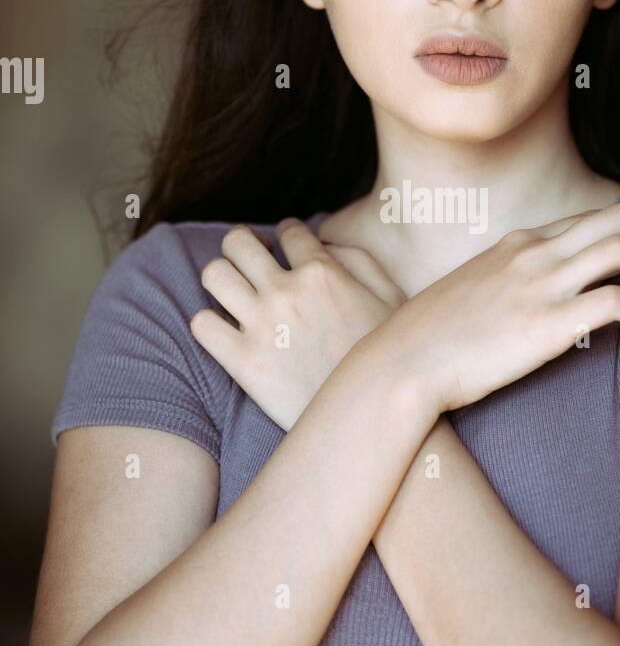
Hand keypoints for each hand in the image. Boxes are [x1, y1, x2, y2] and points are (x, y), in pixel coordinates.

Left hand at [189, 219, 405, 431]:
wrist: (374, 414)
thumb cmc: (387, 355)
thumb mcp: (392, 297)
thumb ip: (359, 260)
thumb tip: (324, 245)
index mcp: (322, 272)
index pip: (289, 230)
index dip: (287, 232)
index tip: (285, 242)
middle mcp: (286, 292)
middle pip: (237, 242)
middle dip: (243, 244)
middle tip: (250, 259)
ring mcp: (261, 326)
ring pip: (213, 275)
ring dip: (222, 278)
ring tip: (234, 291)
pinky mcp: (243, 363)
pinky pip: (202, 325)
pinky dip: (209, 324)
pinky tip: (226, 330)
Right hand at [383, 200, 619, 413]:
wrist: (402, 362)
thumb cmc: (431, 337)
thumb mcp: (473, 291)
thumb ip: (511, 281)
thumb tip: (542, 293)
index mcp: (519, 244)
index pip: (592, 216)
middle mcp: (535, 254)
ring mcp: (541, 286)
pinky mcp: (548, 325)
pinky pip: (619, 302)